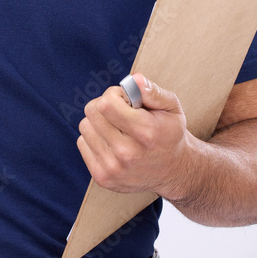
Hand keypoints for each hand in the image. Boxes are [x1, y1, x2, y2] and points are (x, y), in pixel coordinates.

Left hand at [76, 73, 196, 198]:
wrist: (174, 172)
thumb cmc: (170, 134)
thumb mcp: (172, 108)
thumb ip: (153, 91)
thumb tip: (134, 79)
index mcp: (145, 132)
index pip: (106, 103)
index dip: (114, 94)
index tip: (126, 100)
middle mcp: (127, 153)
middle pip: (92, 112)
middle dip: (105, 105)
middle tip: (121, 113)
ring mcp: (113, 168)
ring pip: (85, 127)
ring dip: (99, 122)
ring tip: (117, 128)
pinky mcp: (103, 178)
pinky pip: (82, 143)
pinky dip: (94, 138)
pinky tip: (112, 142)